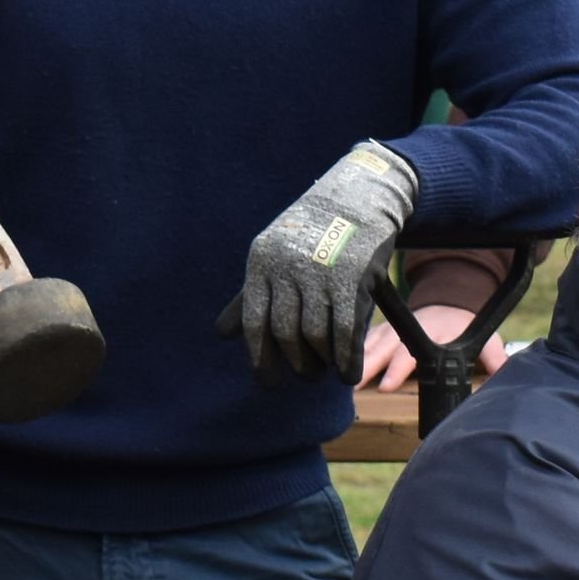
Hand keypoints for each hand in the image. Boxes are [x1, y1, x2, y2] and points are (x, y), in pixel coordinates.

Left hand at [219, 143, 418, 383]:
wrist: (357, 197)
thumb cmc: (310, 234)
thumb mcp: (273, 256)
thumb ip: (248, 296)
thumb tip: (221, 334)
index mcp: (262, 263)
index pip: (253, 322)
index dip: (260, 359)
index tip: (268, 382)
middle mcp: (288, 267)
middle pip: (285, 333)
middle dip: (296, 364)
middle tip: (306, 375)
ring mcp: (321, 272)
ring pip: (315, 335)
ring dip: (321, 363)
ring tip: (324, 371)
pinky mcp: (353, 278)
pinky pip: (346, 331)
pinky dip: (346, 359)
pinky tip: (347, 374)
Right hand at [357, 304, 517, 391]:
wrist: (448, 301)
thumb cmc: (465, 328)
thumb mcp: (486, 340)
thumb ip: (494, 358)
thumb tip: (505, 375)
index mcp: (434, 332)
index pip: (412, 352)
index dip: (398, 369)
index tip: (385, 385)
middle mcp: (411, 328)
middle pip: (385, 348)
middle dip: (370, 366)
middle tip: (354, 384)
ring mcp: (394, 328)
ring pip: (371, 343)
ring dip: (357, 360)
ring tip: (342, 379)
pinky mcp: (383, 330)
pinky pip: (365, 340)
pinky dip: (352, 350)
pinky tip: (337, 362)